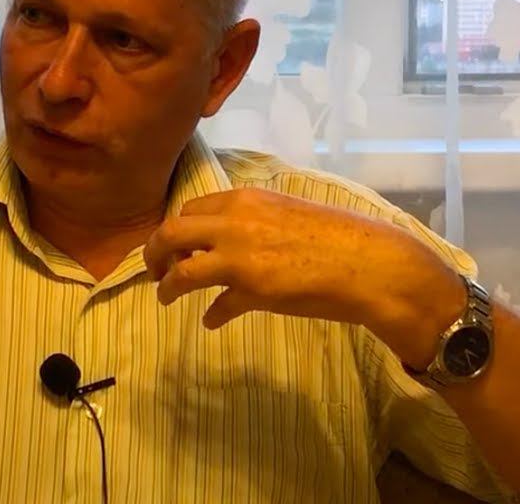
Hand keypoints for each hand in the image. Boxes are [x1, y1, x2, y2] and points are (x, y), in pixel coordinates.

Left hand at [143, 188, 466, 367]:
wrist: (369, 264)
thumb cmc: (335, 235)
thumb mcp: (284, 213)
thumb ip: (249, 222)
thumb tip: (223, 240)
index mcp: (243, 200)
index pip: (190, 210)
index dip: (177, 229)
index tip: (174, 244)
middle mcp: (234, 224)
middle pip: (171, 233)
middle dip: (154, 252)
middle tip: (153, 268)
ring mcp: (240, 259)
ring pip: (181, 272)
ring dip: (167, 286)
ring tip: (164, 295)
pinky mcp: (252, 292)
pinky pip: (218, 307)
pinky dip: (211, 315)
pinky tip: (210, 322)